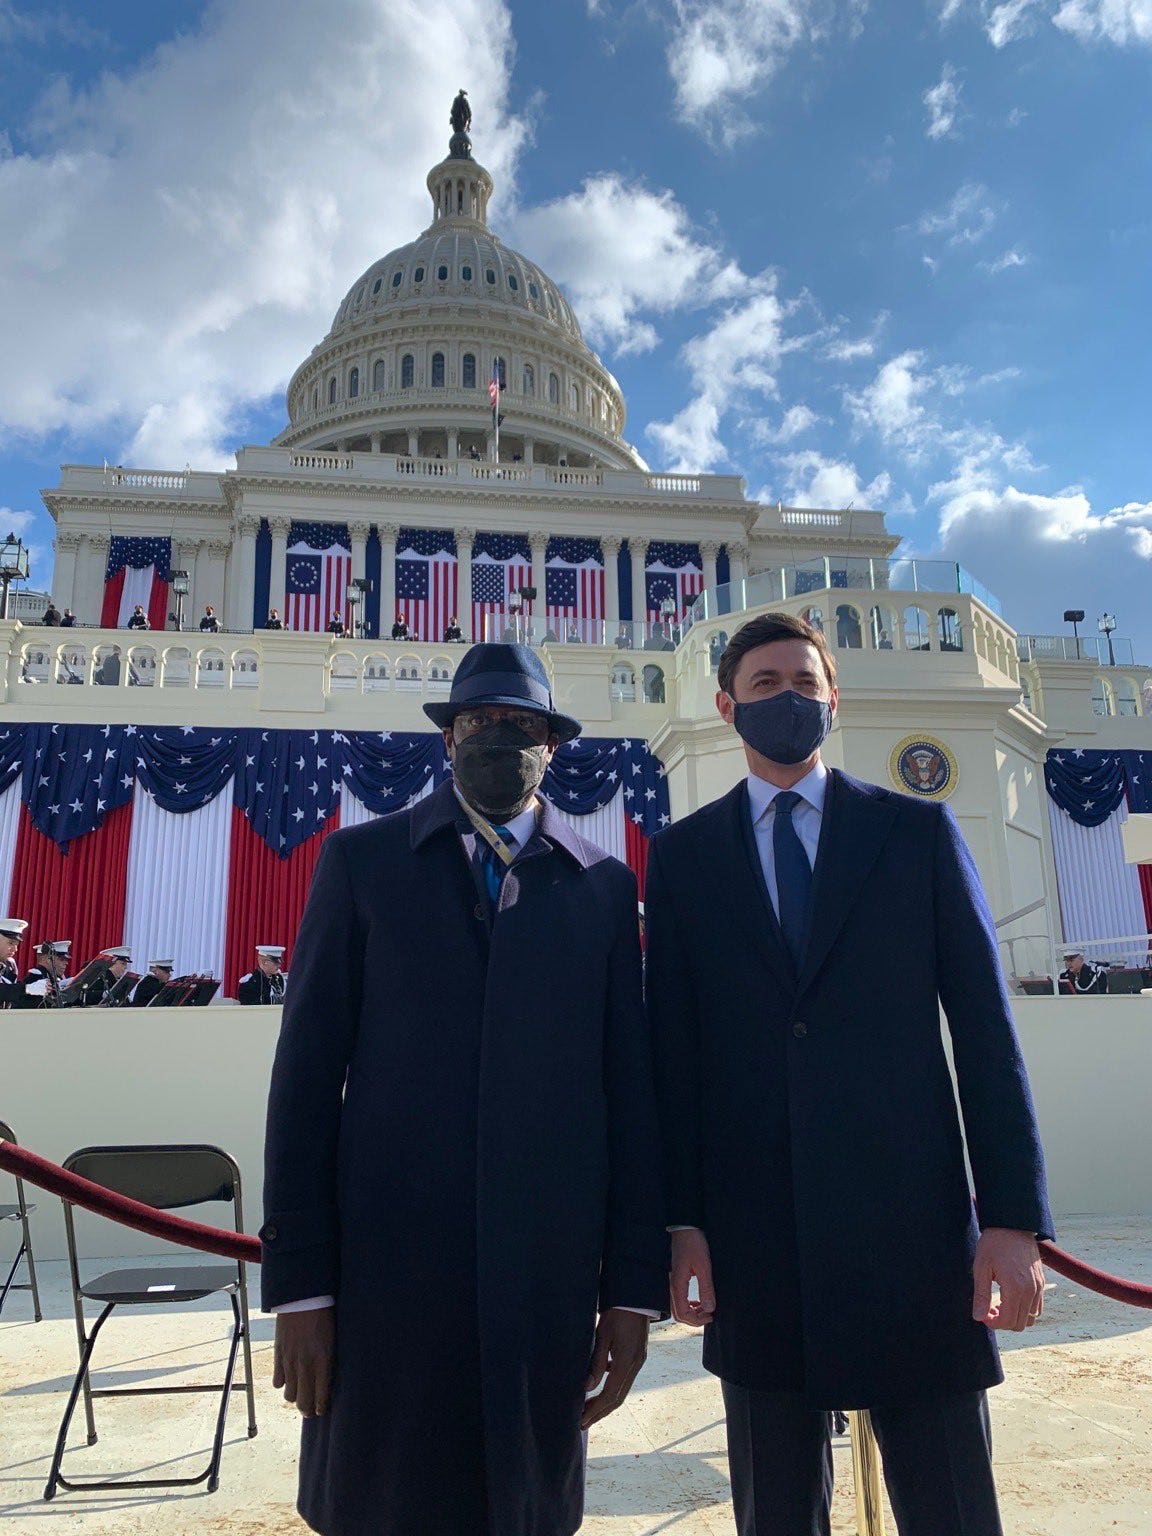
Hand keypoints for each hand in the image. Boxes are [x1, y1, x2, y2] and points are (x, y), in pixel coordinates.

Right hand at [273, 1307, 335, 1415]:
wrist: (303, 1298)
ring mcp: (290, 1362)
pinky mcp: (278, 1356)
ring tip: (299, 1394)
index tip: (322, 1411)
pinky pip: (277, 1381)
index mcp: (323, 1361)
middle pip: (303, 1401)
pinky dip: (282, 1383)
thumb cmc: (324, 1316)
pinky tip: (287, 1378)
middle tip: (310, 1411)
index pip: (321, 1396)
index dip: (321, 1408)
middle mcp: (306, 1365)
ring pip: (289, 1394)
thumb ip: (329, 1361)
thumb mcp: (333, 1340)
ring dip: (294, 1397)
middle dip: (307, 1410)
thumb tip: (327, 1378)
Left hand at [581, 1309, 648, 1430]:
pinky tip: (598, 1386)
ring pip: (622, 1390)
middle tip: (583, 1423)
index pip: (610, 1395)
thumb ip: (596, 1362)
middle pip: (617, 1398)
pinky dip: (611, 1388)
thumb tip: (587, 1387)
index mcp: (626, 1361)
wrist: (636, 1297)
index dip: (596, 1410)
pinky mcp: (637, 1356)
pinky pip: (624, 1378)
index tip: (582, 1420)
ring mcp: (638, 1361)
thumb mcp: (602, 1335)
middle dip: (600, 1412)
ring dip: (606, 1402)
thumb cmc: (617, 1312)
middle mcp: (635, 1365)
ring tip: (589, 1409)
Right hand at [670, 1228, 715, 1327]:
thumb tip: (709, 1308)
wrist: (685, 1229)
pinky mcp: (676, 1278)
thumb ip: (706, 1288)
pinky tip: (698, 1300)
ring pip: (677, 1308)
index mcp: (677, 1285)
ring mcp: (673, 1282)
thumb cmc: (693, 1244)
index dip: (697, 1320)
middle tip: (709, 1315)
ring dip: (691, 1313)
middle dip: (694, 1319)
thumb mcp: (704, 1266)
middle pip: (678, 1314)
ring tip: (705, 1308)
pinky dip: (688, 1305)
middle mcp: (672, 1286)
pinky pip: (679, 1299)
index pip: (682, 1313)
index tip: (711, 1316)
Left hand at [972, 1227, 1044, 1330]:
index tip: (983, 1314)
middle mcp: (1031, 1290)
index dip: (993, 1323)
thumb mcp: (981, 1268)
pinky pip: (1037, 1307)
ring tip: (999, 1303)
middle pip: (1020, 1324)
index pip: (1008, 1321)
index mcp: (1015, 1288)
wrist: (1013, 1224)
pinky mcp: (1042, 1283)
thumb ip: (981, 1295)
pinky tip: (1011, 1298)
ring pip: (1031, 1318)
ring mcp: (1039, 1287)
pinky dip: (1025, 1310)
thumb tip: (978, 1318)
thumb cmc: (994, 1244)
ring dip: (1015, 1317)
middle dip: (1003, 1322)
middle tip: (989, 1308)